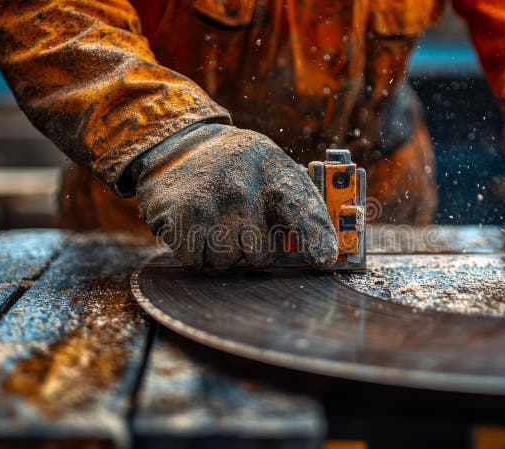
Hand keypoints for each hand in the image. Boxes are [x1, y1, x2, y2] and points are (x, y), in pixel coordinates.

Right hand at [133, 123, 337, 269]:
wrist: (180, 144)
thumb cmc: (238, 167)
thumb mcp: (274, 169)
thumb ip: (301, 207)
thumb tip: (326, 254)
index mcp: (274, 173)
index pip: (302, 210)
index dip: (316, 238)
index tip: (322, 259)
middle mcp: (242, 188)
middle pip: (260, 256)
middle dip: (252, 249)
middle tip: (242, 224)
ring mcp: (209, 203)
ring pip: (226, 261)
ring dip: (222, 252)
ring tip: (218, 223)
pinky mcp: (178, 215)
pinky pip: (195, 260)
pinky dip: (196, 252)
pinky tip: (199, 228)